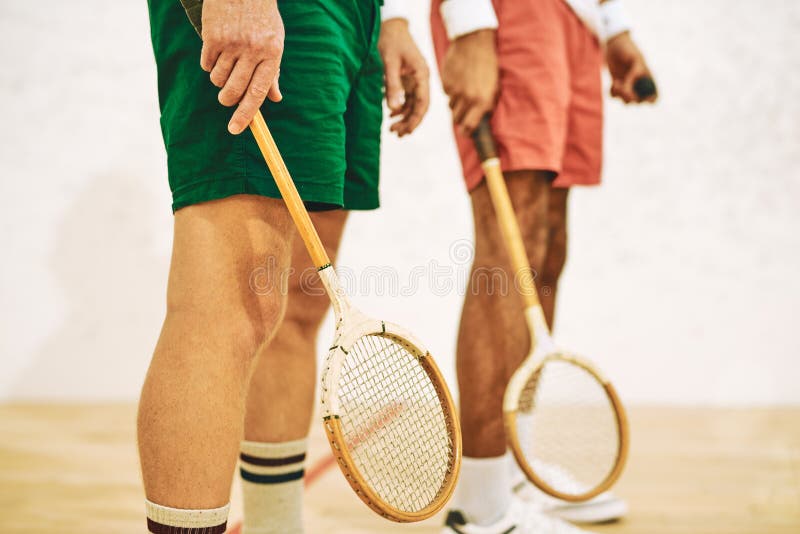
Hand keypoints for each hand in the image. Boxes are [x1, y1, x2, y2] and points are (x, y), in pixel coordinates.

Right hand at [200, 0, 284, 133]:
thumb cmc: (261, 18)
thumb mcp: (275, 42)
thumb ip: (273, 71)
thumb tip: (275, 99)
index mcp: (272, 54)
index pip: (258, 93)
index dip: (246, 114)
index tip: (235, 128)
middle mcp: (252, 50)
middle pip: (234, 91)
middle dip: (227, 100)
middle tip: (226, 99)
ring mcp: (231, 43)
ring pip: (218, 79)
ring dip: (218, 80)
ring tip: (225, 65)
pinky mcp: (212, 36)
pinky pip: (206, 64)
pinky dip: (209, 64)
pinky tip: (216, 51)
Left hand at [378, 19, 429, 136]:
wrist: (391, 26)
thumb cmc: (390, 41)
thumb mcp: (389, 63)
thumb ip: (392, 86)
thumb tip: (393, 109)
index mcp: (422, 74)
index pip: (423, 103)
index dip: (415, 120)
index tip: (406, 132)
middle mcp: (422, 79)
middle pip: (419, 106)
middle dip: (409, 122)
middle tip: (396, 134)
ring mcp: (416, 79)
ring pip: (413, 104)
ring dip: (404, 117)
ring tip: (392, 129)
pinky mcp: (408, 79)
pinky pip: (407, 98)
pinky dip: (400, 107)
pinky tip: (391, 115)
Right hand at [441, 29, 497, 135]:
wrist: (474, 42)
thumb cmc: (488, 64)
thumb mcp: (494, 86)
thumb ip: (487, 104)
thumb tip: (480, 119)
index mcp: (482, 101)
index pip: (469, 127)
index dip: (467, 131)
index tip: (466, 131)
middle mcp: (467, 98)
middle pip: (457, 119)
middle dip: (460, 117)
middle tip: (465, 111)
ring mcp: (454, 91)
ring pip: (450, 106)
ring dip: (456, 103)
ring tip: (464, 90)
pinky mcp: (445, 82)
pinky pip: (446, 93)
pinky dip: (451, 90)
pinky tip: (458, 79)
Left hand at [605, 32, 656, 103]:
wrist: (614, 43)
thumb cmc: (628, 48)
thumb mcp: (634, 59)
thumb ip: (634, 75)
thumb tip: (630, 90)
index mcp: (648, 77)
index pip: (654, 95)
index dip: (651, 99)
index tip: (643, 98)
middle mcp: (639, 84)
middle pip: (639, 101)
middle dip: (630, 97)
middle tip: (623, 88)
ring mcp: (628, 86)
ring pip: (626, 101)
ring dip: (620, 95)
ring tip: (616, 83)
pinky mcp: (617, 85)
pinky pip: (615, 96)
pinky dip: (612, 93)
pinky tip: (613, 83)